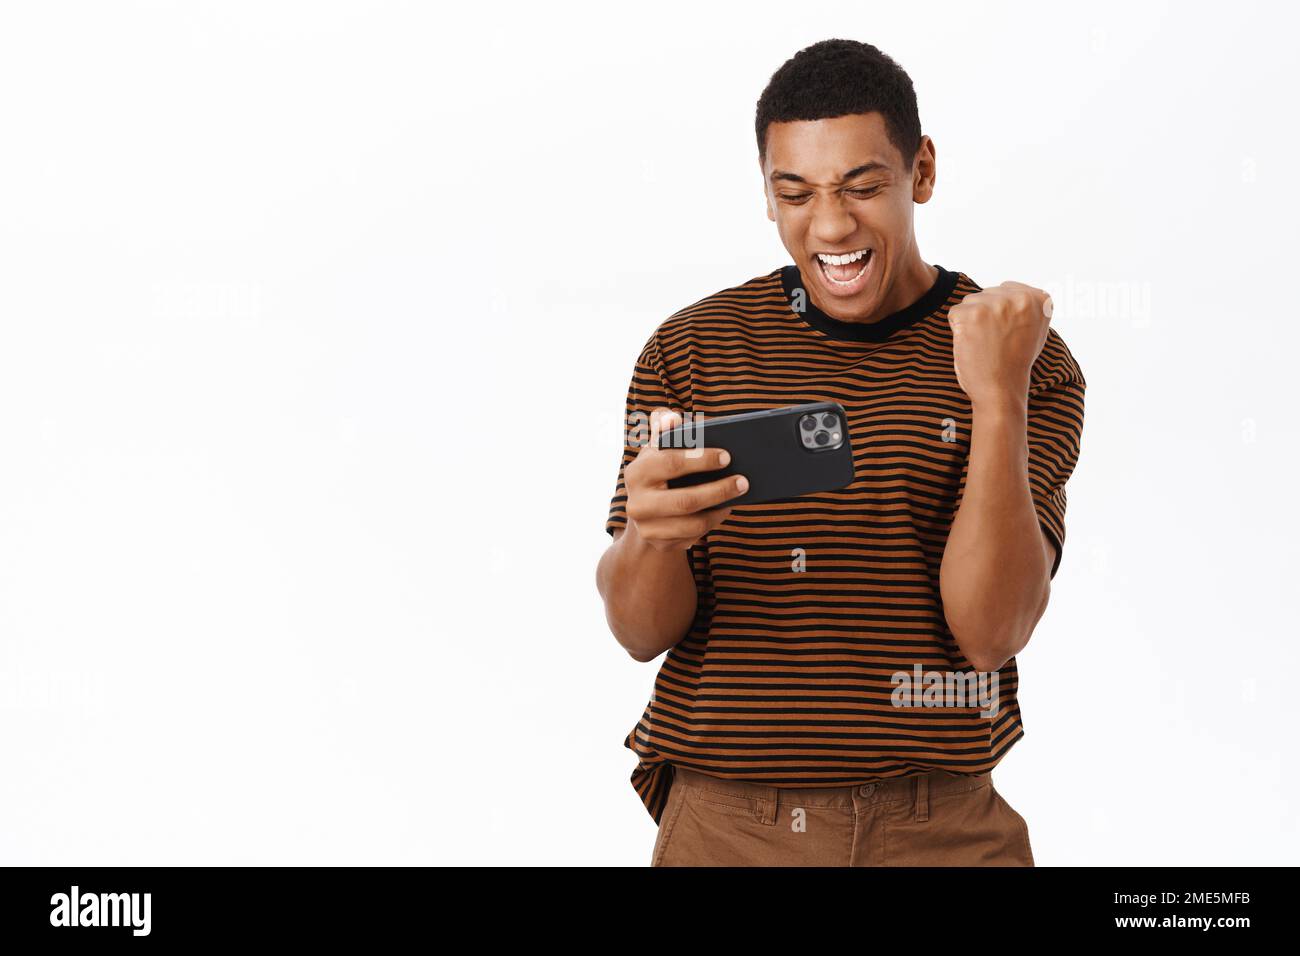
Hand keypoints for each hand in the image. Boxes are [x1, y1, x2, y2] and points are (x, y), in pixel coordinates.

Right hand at [623, 407, 747, 550]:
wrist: (645, 509)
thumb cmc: (658, 468)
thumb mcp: (656, 445)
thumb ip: (663, 424)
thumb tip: (672, 419)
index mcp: (636, 473)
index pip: (670, 464)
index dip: (700, 460)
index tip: (726, 456)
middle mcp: (637, 504)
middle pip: (684, 501)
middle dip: (718, 490)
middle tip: (743, 480)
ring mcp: (648, 528)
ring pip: (693, 523)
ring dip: (720, 508)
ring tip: (740, 493)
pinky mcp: (661, 544)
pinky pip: (694, 536)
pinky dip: (714, 522)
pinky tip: (726, 508)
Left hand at [947, 281, 1052, 408]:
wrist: (1002, 389)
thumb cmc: (1015, 362)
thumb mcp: (1034, 328)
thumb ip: (1026, 306)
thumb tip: (1009, 288)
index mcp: (1039, 298)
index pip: (1006, 289)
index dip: (1001, 313)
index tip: (1009, 333)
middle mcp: (1019, 297)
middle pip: (987, 294)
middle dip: (985, 315)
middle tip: (996, 341)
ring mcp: (995, 305)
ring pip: (970, 302)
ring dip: (971, 321)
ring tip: (985, 343)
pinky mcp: (971, 314)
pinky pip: (955, 313)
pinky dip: (957, 329)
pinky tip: (972, 345)